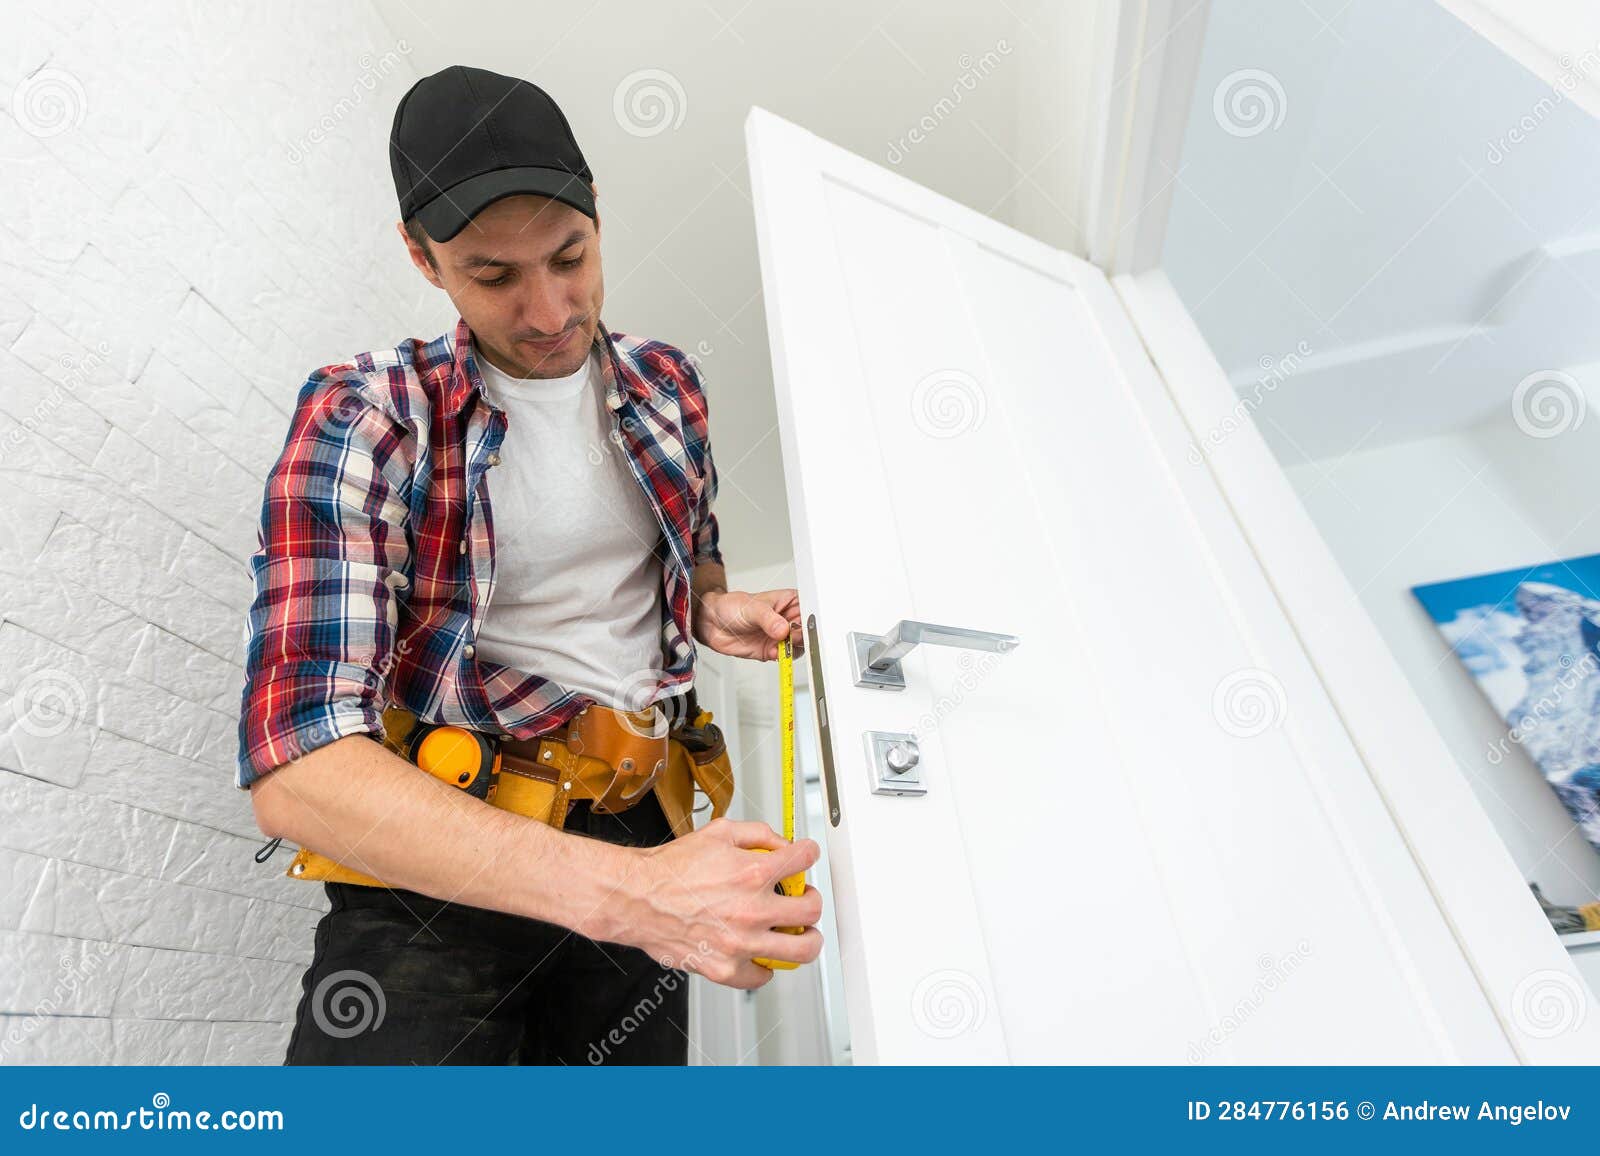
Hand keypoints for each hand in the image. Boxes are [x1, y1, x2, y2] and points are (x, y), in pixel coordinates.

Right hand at [620, 818, 823, 988]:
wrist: (638, 898)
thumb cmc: (671, 869)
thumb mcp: (718, 833)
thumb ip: (757, 834)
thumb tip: (782, 844)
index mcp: (753, 874)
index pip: (804, 860)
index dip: (808, 854)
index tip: (806, 857)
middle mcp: (752, 910)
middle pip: (812, 909)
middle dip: (811, 899)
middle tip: (803, 898)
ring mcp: (742, 943)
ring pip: (802, 949)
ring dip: (806, 937)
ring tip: (798, 932)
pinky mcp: (726, 968)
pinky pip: (763, 975)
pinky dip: (766, 965)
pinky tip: (760, 952)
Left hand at [695, 588, 802, 660]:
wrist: (712, 623)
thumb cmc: (732, 606)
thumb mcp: (752, 608)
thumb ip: (768, 619)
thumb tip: (782, 630)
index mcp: (790, 603)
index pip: (809, 611)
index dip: (811, 620)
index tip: (807, 627)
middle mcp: (788, 620)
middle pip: (807, 632)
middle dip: (802, 637)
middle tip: (792, 638)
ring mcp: (781, 636)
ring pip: (799, 647)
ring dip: (792, 649)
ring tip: (781, 646)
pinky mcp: (773, 650)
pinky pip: (785, 658)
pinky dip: (781, 658)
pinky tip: (772, 652)